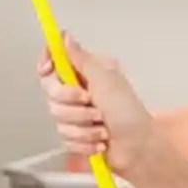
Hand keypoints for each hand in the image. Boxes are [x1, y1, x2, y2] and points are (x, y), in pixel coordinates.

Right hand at [37, 32, 162, 177]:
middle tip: (91, 105)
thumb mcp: (107, 80)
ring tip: (103, 128)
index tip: (48, 70)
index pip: (55, 60)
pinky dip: (84, 142)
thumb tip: (66, 37)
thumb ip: (82, 59)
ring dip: (83, 127)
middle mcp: (80, 90)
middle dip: (73, 105)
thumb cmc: (130, 114)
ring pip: (58, 119)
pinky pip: (64, 138)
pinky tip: (100, 142)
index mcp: (87, 72)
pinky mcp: (76, 135)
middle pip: (52, 92)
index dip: (47, 63)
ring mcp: (77, 114)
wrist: (139, 150)